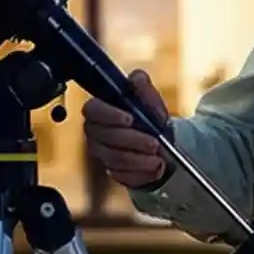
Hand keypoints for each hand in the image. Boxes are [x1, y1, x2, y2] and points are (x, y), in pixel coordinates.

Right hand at [82, 69, 171, 188]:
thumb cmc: (151, 118)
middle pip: (104, 136)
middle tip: (153, 142)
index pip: (92, 109)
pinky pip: (122, 175)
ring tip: (158, 158)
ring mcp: (101, 152)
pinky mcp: (111, 171)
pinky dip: (141, 172)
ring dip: (139, 159)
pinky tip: (155, 168)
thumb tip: (136, 79)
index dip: (109, 114)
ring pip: (113, 158)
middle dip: (132, 140)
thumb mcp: (150, 99)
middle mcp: (95, 131)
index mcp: (100, 109)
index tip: (130, 118)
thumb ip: (143, 86)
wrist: (161, 144)